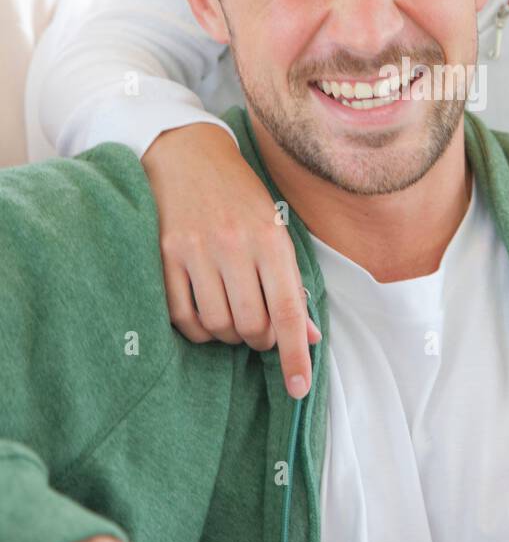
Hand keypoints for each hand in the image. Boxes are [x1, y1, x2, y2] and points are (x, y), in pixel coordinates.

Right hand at [143, 123, 320, 397]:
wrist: (187, 153)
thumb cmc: (240, 196)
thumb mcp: (275, 230)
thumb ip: (291, 283)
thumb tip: (310, 336)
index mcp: (271, 240)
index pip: (289, 311)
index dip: (296, 355)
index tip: (299, 387)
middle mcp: (234, 246)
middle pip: (252, 325)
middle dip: (259, 340)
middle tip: (259, 329)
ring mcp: (195, 251)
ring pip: (217, 325)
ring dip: (228, 334)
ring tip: (232, 315)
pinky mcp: (164, 256)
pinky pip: (181, 317)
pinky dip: (197, 328)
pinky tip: (205, 313)